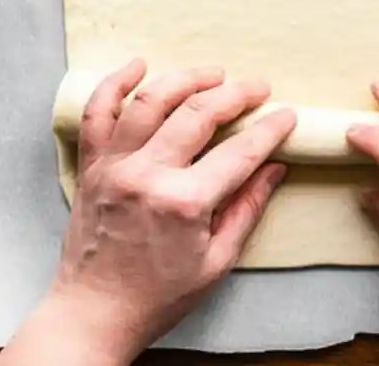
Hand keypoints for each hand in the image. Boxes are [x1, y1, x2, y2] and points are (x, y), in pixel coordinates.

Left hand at [0, 60, 295, 365]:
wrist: (95, 312)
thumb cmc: (159, 295)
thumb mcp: (217, 261)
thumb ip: (247, 208)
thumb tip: (275, 167)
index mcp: (185, 204)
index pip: (240, 151)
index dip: (270, 129)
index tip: (287, 115)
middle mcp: (147, 176)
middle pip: (198, 113)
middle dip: (236, 94)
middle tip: (258, 88)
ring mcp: (114, 167)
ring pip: (150, 101)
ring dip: (185, 78)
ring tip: (213, 73)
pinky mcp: (91, 167)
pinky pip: (97, 113)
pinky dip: (114, 83)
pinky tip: (138, 66)